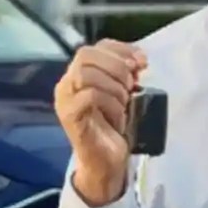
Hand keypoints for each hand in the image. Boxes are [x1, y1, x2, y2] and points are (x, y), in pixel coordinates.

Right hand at [54, 39, 147, 205]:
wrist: (105, 162)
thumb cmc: (113, 127)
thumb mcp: (123, 94)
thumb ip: (126, 75)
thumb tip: (140, 61)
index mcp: (79, 73)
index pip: (96, 46)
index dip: (121, 49)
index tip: (142, 63)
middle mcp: (66, 82)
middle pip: (86, 54)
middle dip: (116, 66)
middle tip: (132, 85)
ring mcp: (64, 99)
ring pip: (86, 74)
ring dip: (114, 86)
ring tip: (124, 103)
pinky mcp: (68, 116)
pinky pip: (89, 96)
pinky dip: (110, 103)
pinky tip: (118, 115)